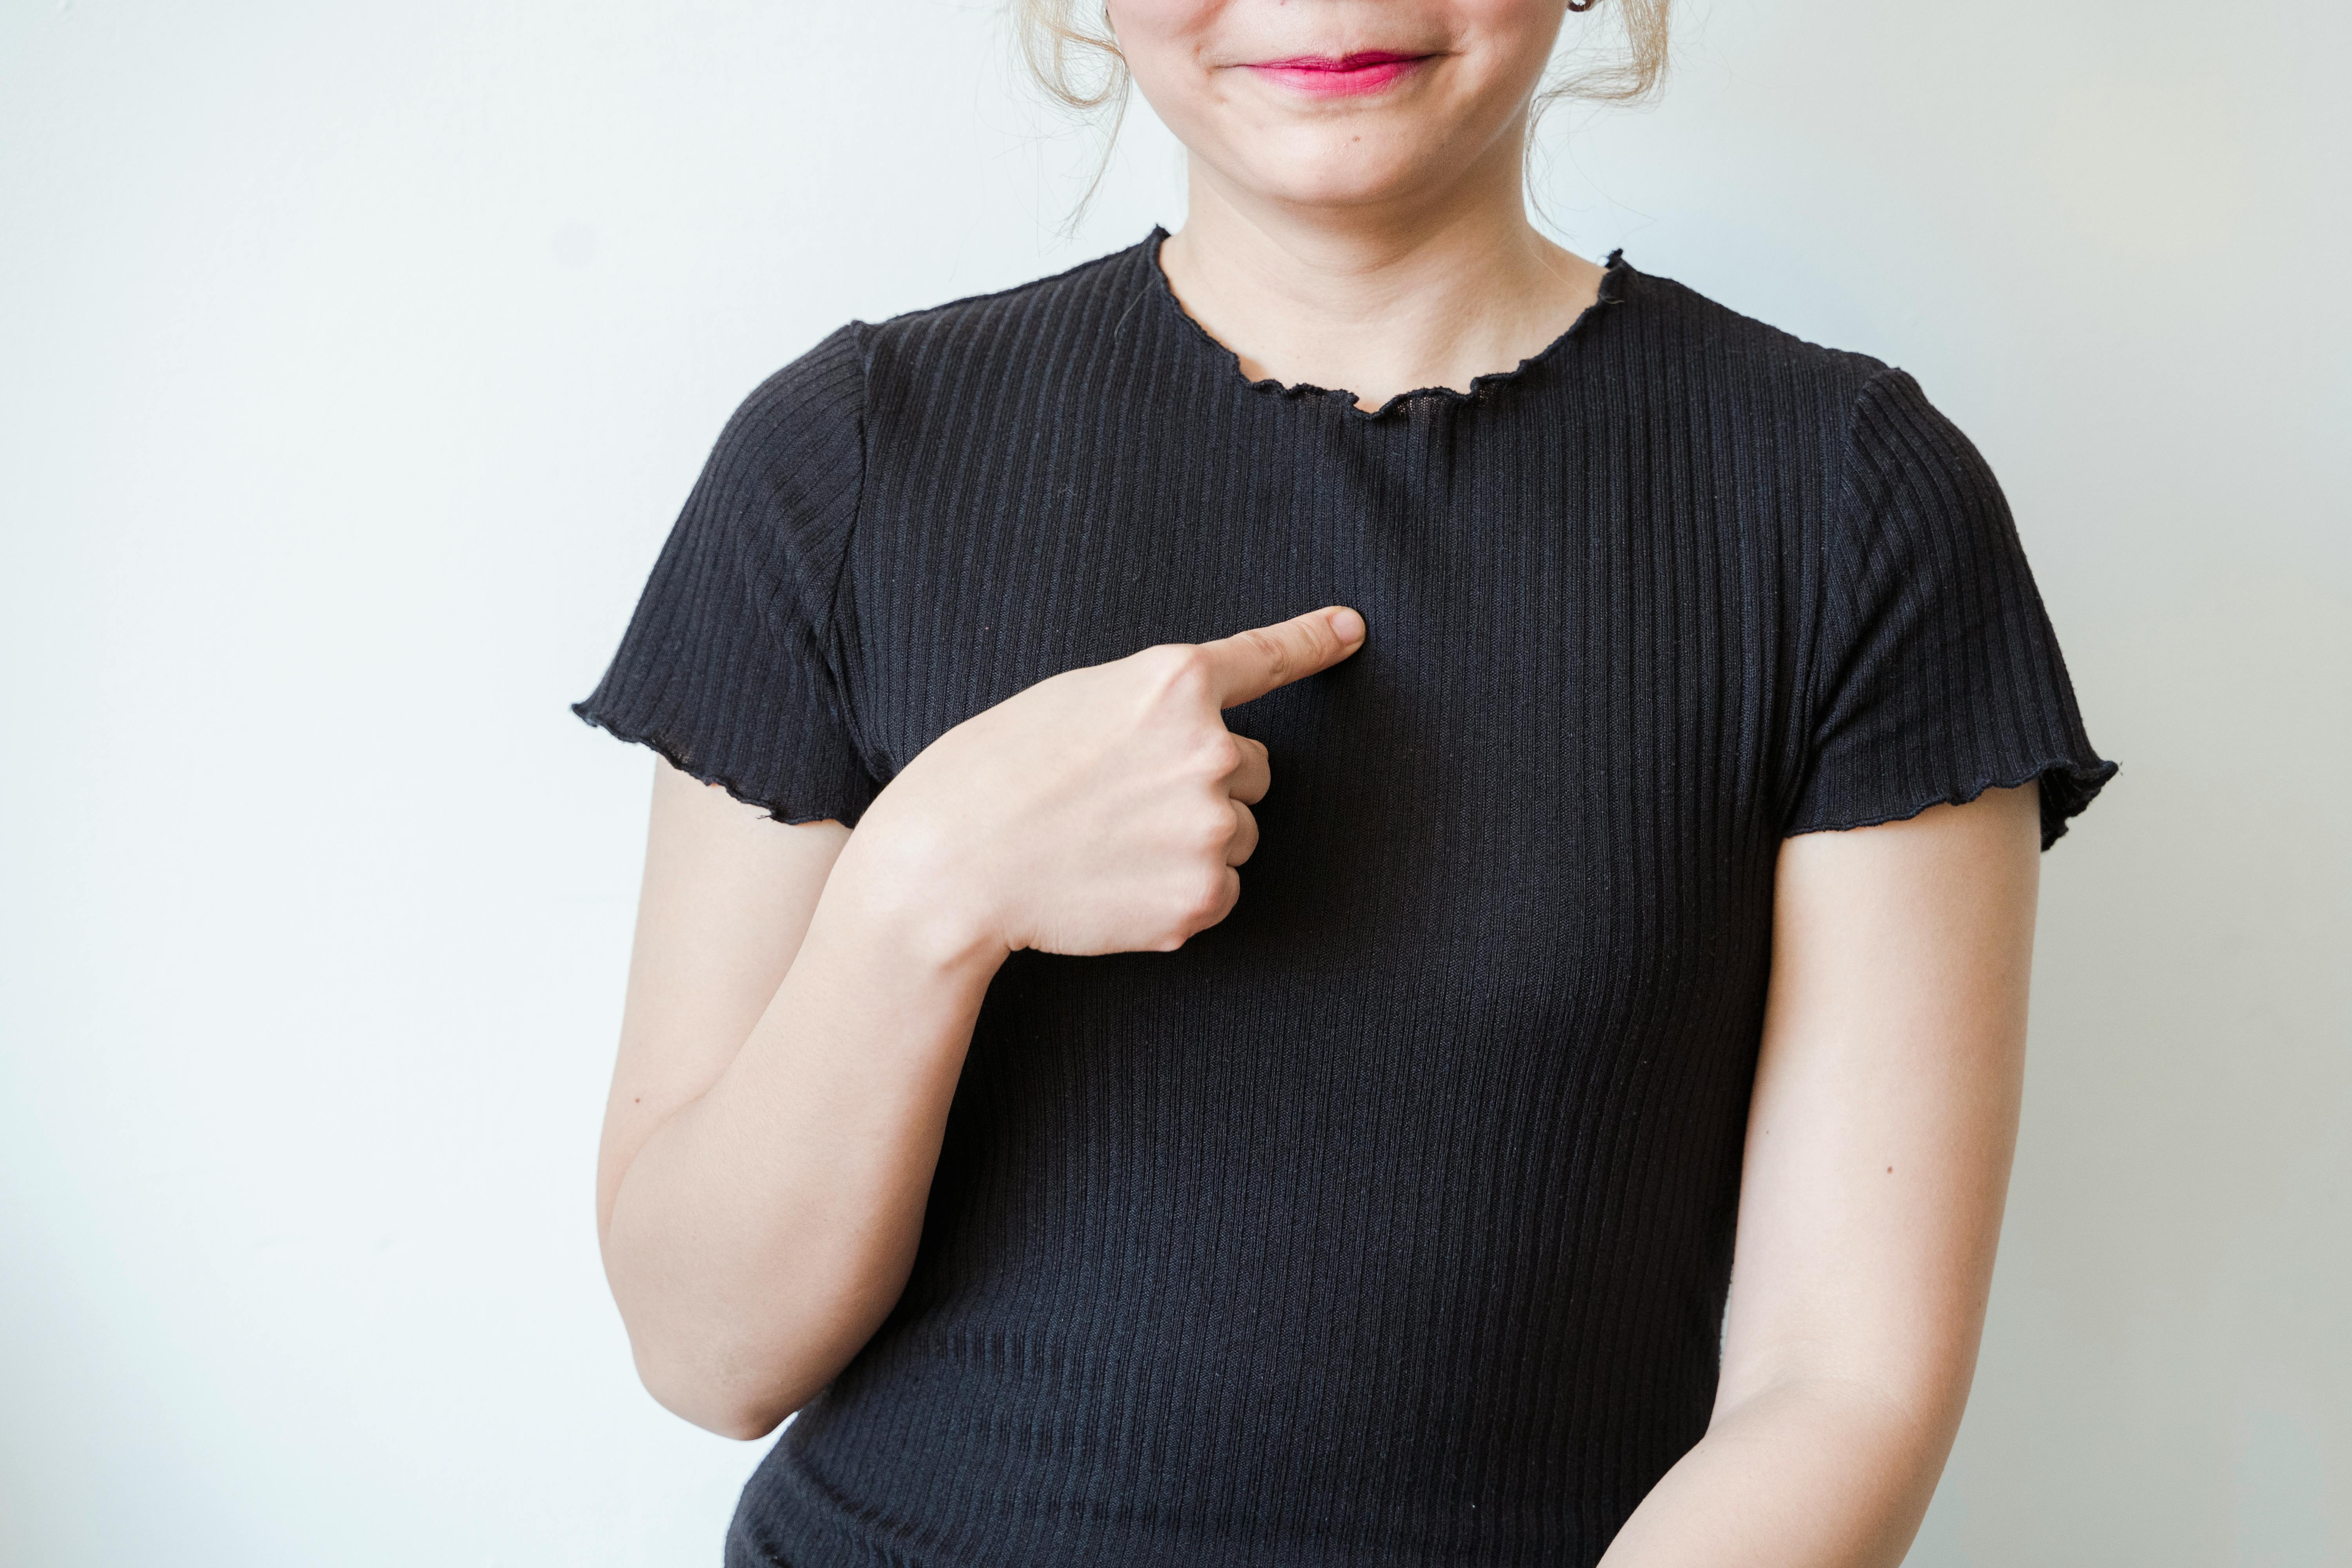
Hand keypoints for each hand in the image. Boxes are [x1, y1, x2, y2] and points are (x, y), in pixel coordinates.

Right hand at [849, 606, 1366, 957]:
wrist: (953, 865)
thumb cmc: (998, 773)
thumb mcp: (1077, 700)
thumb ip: (1154, 708)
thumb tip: (1208, 742)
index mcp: (1174, 683)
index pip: (1266, 659)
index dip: (1313, 641)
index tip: (1350, 630)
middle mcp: (1209, 750)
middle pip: (1249, 767)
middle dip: (1204, 780)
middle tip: (1123, 798)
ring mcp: (1211, 828)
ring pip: (1237, 831)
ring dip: (1194, 838)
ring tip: (1111, 844)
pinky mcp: (1202, 898)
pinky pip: (1219, 890)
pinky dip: (1180, 892)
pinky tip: (1116, 884)